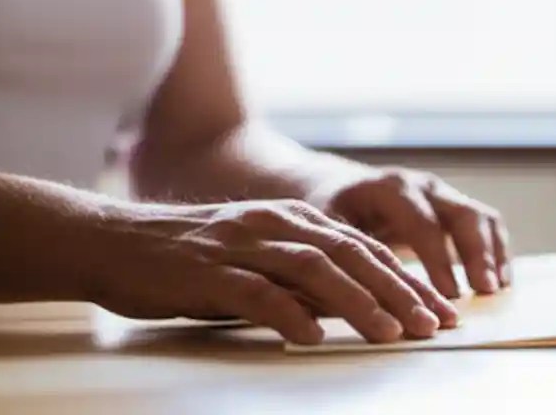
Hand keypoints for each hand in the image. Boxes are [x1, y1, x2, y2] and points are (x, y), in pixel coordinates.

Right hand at [88, 198, 458, 344]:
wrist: (114, 242)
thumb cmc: (192, 259)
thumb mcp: (258, 258)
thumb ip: (303, 277)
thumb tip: (357, 309)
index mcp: (294, 218)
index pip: (365, 248)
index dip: (408, 279)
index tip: (441, 312)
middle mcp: (276, 224)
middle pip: (353, 255)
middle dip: (400, 291)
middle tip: (434, 325)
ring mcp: (243, 244)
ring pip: (315, 269)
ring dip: (359, 302)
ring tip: (392, 333)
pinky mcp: (207, 271)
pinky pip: (255, 292)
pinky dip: (287, 313)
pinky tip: (311, 338)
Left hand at [308, 167, 511, 297]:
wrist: (337, 185)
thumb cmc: (329, 211)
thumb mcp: (326, 229)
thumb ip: (345, 258)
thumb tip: (361, 302)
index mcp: (390, 188)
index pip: (422, 222)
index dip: (438, 259)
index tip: (449, 294)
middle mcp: (423, 186)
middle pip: (462, 214)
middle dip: (477, 254)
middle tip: (485, 291)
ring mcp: (442, 194)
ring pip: (481, 216)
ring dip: (493, 253)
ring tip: (497, 290)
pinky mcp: (453, 207)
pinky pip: (486, 224)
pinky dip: (496, 251)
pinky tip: (499, 282)